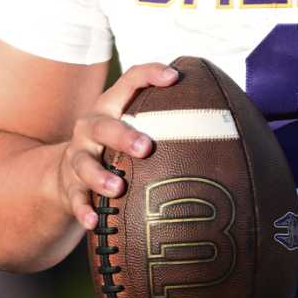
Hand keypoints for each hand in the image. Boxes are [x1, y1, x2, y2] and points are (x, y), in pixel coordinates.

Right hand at [53, 62, 173, 230]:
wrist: (65, 170)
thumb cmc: (115, 143)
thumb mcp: (133, 122)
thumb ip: (167, 117)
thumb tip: (232, 117)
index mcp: (111, 107)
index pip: (129, 81)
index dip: (150, 75)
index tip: (174, 78)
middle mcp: (91, 128)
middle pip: (103, 126)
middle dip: (123, 136)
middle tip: (146, 147)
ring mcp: (78, 157)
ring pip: (84, 164)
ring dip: (100, 176)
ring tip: (118, 189)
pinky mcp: (69, 186)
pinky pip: (75, 199)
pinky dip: (84, 210)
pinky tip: (93, 222)